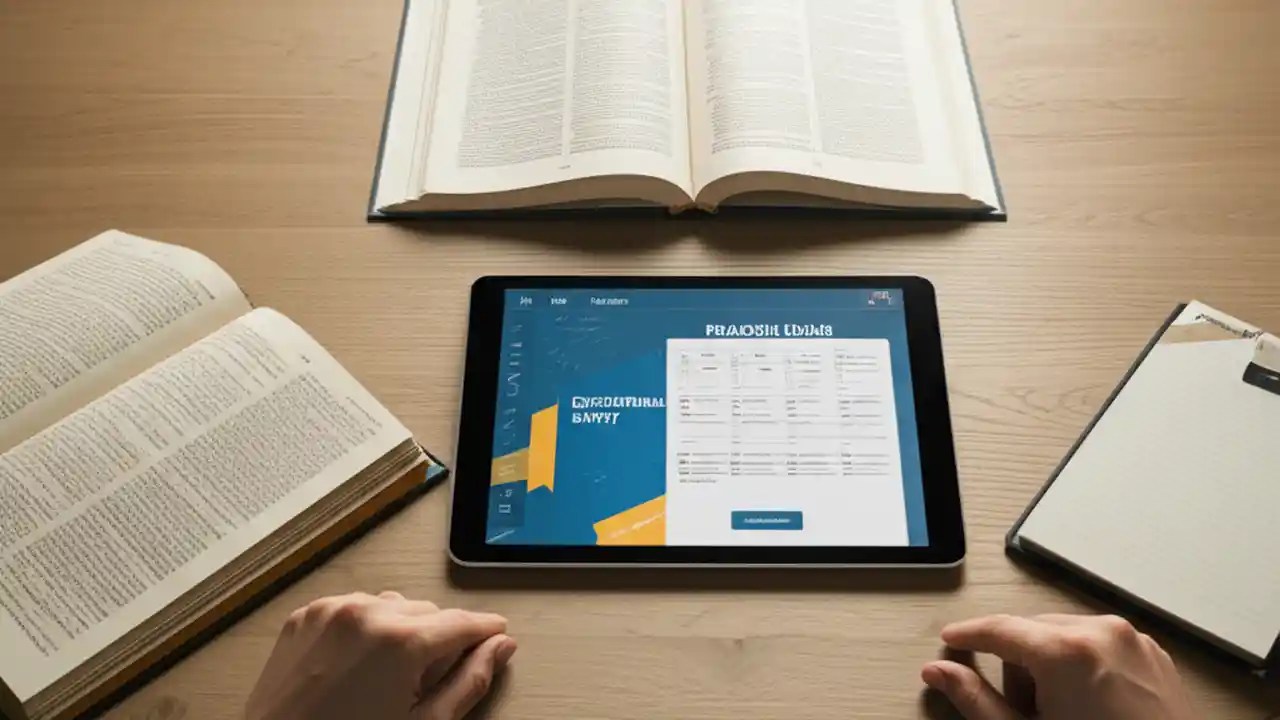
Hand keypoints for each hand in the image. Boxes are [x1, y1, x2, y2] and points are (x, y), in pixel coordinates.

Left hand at [246, 592, 515, 719]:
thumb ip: (469, 682)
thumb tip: (500, 647)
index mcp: (400, 642)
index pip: (463, 623)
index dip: (485, 631)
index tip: (496, 634)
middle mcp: (366, 613)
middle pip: (429, 613)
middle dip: (438, 639)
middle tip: (430, 680)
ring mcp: (331, 611)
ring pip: (392, 605)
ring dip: (402, 630)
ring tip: (390, 674)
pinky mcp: (306, 616)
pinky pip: (355, 608)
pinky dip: (366, 629)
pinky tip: (360, 665)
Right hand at [921, 614, 1196, 719]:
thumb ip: (976, 701)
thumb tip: (939, 672)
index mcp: (1067, 651)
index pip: (998, 629)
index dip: (968, 635)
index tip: (951, 641)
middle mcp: (1102, 633)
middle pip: (1032, 633)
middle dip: (1018, 665)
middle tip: (1023, 711)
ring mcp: (1133, 642)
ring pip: (1065, 636)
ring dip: (1050, 665)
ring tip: (1062, 713)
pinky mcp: (1153, 655)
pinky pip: (1099, 644)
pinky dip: (1083, 666)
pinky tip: (1088, 706)